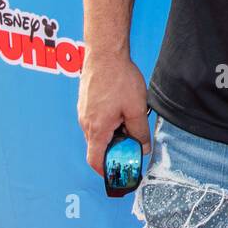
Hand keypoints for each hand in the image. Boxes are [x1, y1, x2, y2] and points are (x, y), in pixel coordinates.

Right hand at [77, 49, 151, 176]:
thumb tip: (143, 148)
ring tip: (130, 119)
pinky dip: (110, 122)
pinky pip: (97, 120)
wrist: (104, 54)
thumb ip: (140, 131)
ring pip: (99, 133)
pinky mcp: (86, 104)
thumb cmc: (119, 79)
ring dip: (114, 133)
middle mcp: (86, 123)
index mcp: (97, 129)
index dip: (106, 171)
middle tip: (134, 142)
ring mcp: (84, 113)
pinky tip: (123, 108)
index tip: (119, 173)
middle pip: (99, 147)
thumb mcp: (136, 108)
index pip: (95, 161)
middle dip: (116, 149)